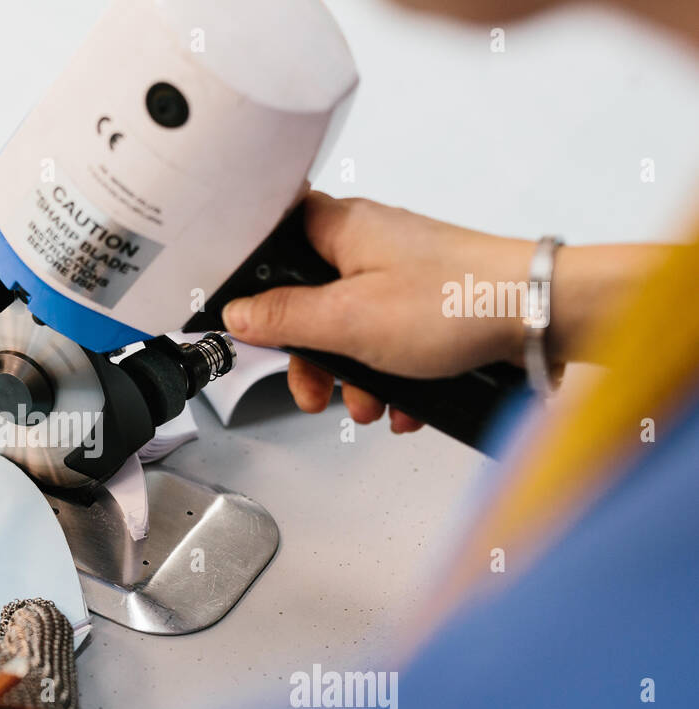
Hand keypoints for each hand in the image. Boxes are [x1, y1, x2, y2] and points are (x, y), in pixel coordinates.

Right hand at [221, 192, 658, 433]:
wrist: (540, 314)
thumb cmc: (453, 302)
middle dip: (312, 356)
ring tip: (370, 408)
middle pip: (310, 298)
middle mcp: (370, 244)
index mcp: (341, 228)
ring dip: (354, 378)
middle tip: (315, 392)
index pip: (274, 234)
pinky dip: (392, 377)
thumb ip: (285, 318)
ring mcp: (403, 274)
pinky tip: (404, 405)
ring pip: (351, 328)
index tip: (248, 320)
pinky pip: (391, 341)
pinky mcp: (432, 303)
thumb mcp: (347, 321)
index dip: (253, 277)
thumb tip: (238, 314)